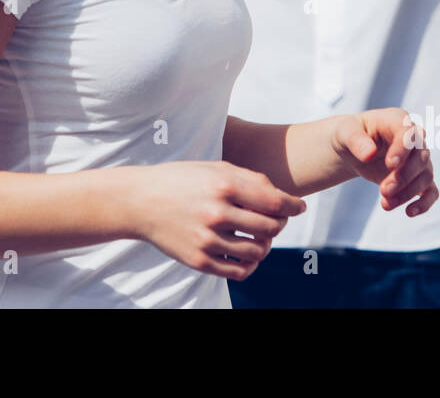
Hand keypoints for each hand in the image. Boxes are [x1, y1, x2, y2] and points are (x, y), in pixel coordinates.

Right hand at [127, 160, 306, 279]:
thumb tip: (281, 198)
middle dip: (280, 223)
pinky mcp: (198, 260)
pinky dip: (250, 263)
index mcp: (223, 186)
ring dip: (266, 244)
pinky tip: (248, 253)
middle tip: (277, 219)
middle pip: (270, 227)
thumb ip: (249, 179)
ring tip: (261, 236)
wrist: (139, 201)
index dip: (293, 206)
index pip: (274, 202)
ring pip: (258, 251)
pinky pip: (238, 270)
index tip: (299, 207)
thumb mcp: (214, 168)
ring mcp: (207, 240)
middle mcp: (217, 213)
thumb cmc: (182, 180)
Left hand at [330, 108, 437, 215]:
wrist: (353, 148)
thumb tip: (369, 154)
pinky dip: (424, 203)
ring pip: (426, 177)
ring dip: (407, 193)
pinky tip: (409, 212)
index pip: (409, 133)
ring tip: (385, 204)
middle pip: (421, 158)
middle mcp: (414, 139)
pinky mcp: (418, 178)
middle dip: (404, 177)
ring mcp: (418, 159)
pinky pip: (431, 191)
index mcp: (397, 120)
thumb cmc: (351, 134)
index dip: (402, 149)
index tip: (390, 165)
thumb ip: (356, 140)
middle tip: (384, 190)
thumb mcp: (345, 132)